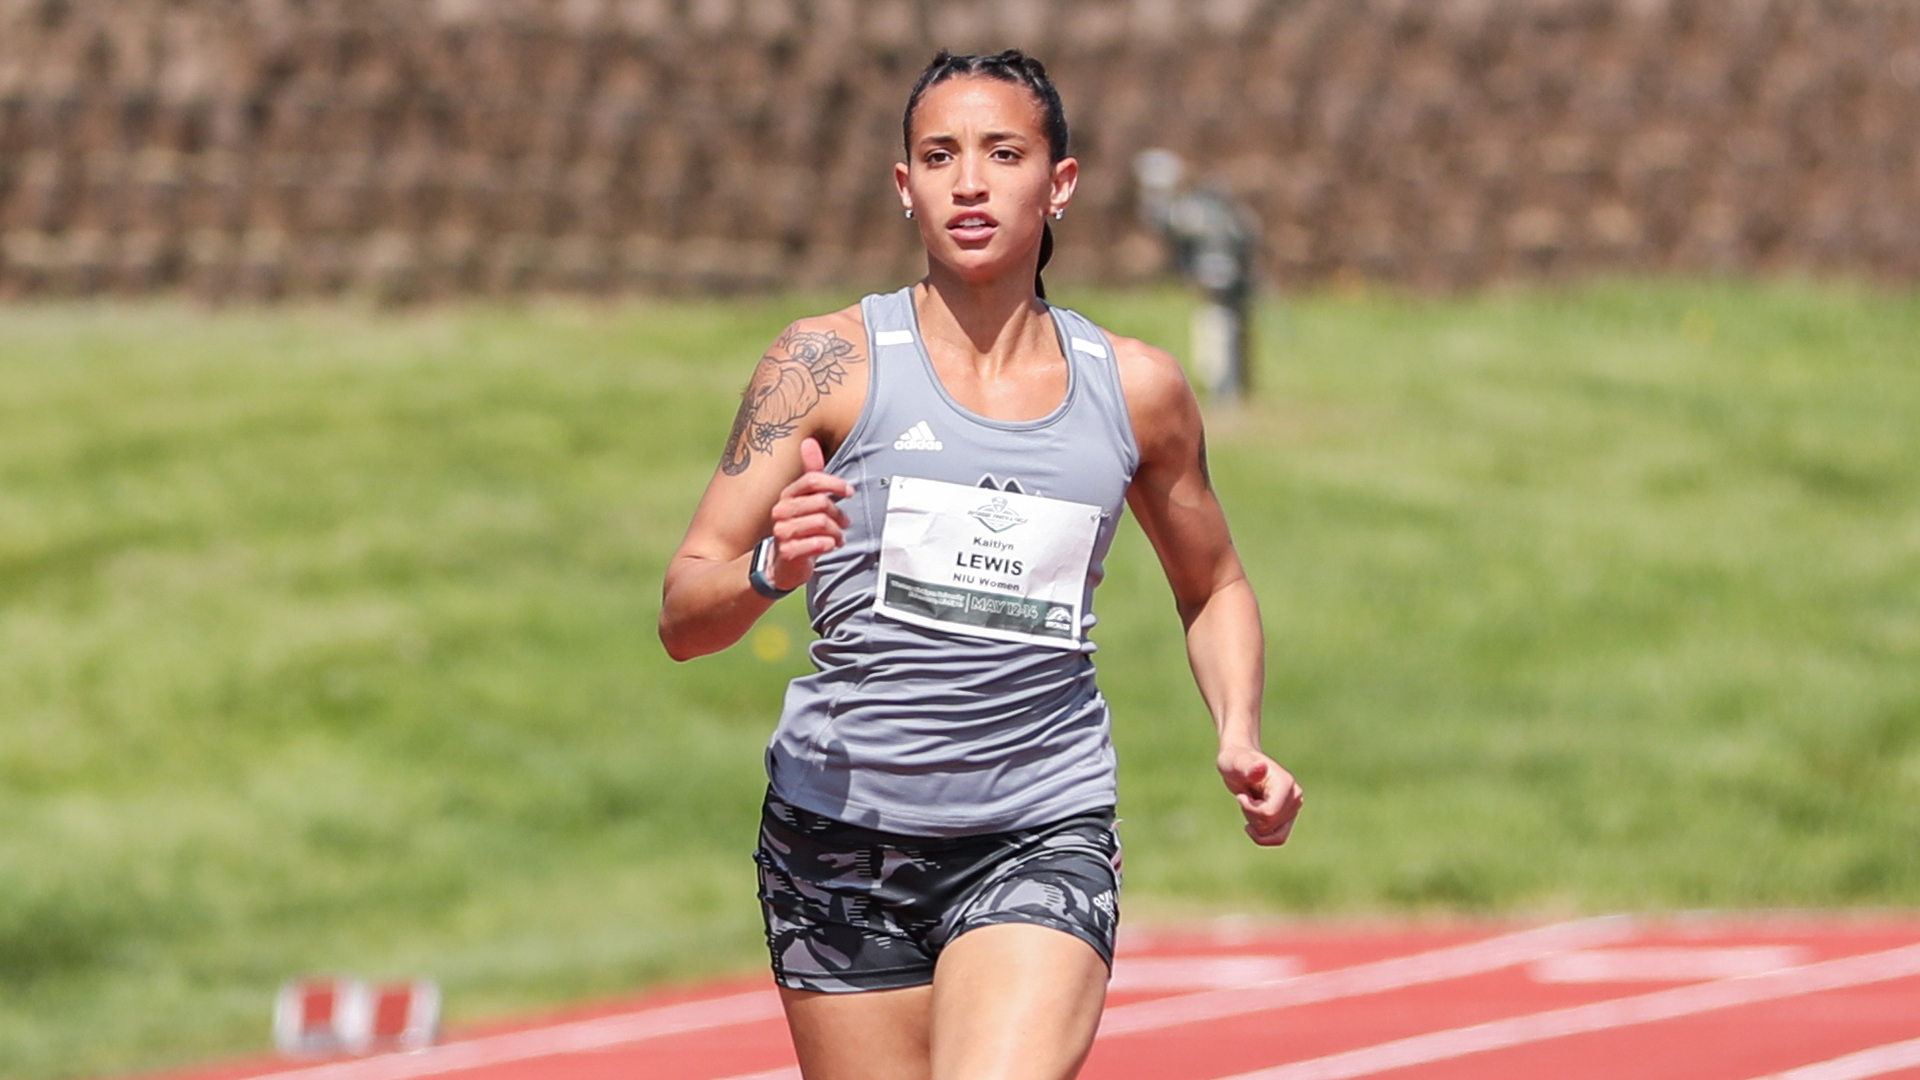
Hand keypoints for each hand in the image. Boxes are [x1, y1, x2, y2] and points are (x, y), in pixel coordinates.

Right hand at [767, 437, 853, 590]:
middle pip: (821, 502)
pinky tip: (829, 546)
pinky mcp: (788, 551)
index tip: (849, 492)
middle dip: (838, 514)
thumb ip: (811, 472)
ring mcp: (782, 531)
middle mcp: (781, 510)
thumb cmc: (801, 528)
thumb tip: (809, 441)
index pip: (812, 480)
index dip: (835, 484)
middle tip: (843, 523)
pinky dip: (828, 544)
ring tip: (837, 537)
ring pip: (822, 522)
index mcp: (787, 495)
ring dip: (836, 532)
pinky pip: (817, 543)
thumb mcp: (807, 499)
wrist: (783, 563)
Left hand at [1217, 746, 1302, 846]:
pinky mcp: (1289, 817)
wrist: (1241, 765)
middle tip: (1245, 797)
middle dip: (1251, 815)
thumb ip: (1248, 766)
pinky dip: (1262, 836)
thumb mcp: (1236, 763)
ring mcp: (1294, 807)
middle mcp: (1295, 796)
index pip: (1269, 813)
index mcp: (1286, 783)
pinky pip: (1278, 838)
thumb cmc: (1236, 761)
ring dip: (1254, 823)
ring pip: (1272, 834)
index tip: (1241, 795)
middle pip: (1269, 824)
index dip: (1249, 809)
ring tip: (1251, 804)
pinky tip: (1250, 824)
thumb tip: (1261, 767)